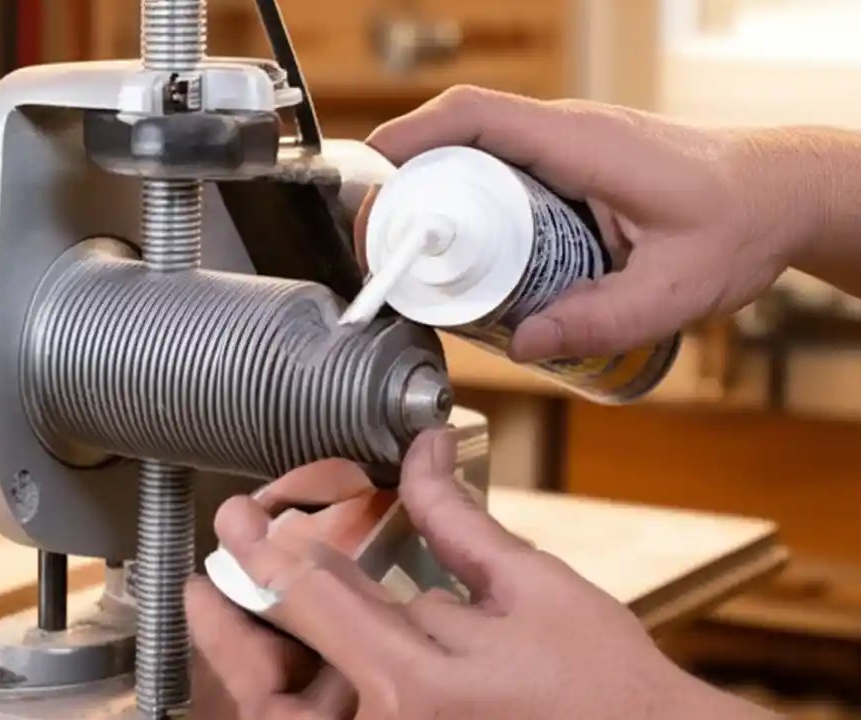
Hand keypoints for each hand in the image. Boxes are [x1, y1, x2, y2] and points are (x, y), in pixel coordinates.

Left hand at [188, 429, 775, 718]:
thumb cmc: (610, 689)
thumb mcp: (534, 588)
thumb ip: (457, 521)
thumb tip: (423, 456)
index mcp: (414, 687)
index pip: (305, 601)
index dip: (261, 547)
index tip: (238, 518)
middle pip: (270, 692)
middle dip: (230, 636)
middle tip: (209, 587)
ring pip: (294, 718)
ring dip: (267, 666)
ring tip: (255, 616)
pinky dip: (314, 692)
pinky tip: (318, 656)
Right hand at [357, 86, 860, 361]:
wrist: (781, 193)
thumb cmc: (741, 224)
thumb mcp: (676, 288)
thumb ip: (602, 318)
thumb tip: (525, 343)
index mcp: (583, 143)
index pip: (478, 117)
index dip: (415, 135)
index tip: (373, 172)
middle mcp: (568, 132)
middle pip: (461, 135)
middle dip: (409, 180)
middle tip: (383, 239)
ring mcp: (567, 144)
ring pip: (478, 151)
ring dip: (437, 192)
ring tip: (413, 251)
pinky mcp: (570, 163)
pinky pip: (503, 168)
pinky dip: (470, 200)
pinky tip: (467, 250)